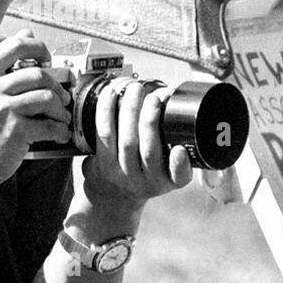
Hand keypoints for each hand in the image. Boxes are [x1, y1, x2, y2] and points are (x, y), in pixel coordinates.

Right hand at [0, 29, 71, 189]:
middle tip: (61, 95)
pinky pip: (49, 125)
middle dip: (56, 84)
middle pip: (37, 73)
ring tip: (60, 116)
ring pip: (47, 96)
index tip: (47, 61)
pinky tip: (58, 134)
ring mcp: (1, 109)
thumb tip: (26, 33)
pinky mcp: (14, 131)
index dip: (39, 48)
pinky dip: (59, 130)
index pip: (16, 45)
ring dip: (60, 108)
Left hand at [79, 79, 192, 208]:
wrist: (116, 192)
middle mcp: (147, 181)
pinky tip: (111, 94)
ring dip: (130, 111)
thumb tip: (171, 93)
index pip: (178, 176)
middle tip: (154, 98)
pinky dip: (107, 112)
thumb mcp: (169, 168)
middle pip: (149, 151)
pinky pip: (104, 134)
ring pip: (126, 141)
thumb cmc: (149, 168)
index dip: (179, 165)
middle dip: (151, 122)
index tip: (179, 150)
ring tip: (135, 89)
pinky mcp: (103, 163)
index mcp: (169, 180)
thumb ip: (178, 140)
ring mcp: (123, 173)